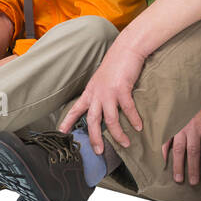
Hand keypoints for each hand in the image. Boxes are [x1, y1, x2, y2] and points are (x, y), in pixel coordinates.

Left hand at [58, 39, 146, 153]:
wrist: (126, 49)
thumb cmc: (116, 64)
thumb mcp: (102, 79)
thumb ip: (100, 93)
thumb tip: (103, 106)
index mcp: (91, 91)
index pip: (76, 108)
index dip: (68, 121)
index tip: (61, 132)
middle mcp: (97, 93)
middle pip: (93, 120)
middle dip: (94, 138)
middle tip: (98, 151)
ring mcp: (109, 92)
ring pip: (111, 119)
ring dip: (118, 134)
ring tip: (125, 143)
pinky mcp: (122, 89)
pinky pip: (128, 110)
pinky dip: (134, 120)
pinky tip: (139, 127)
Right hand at [161, 103, 200, 185]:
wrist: (190, 92)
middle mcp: (193, 129)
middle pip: (194, 151)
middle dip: (193, 168)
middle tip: (193, 182)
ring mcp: (180, 128)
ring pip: (179, 149)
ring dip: (178, 164)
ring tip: (178, 178)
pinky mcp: (171, 125)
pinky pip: (166, 140)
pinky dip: (164, 151)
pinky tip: (164, 162)